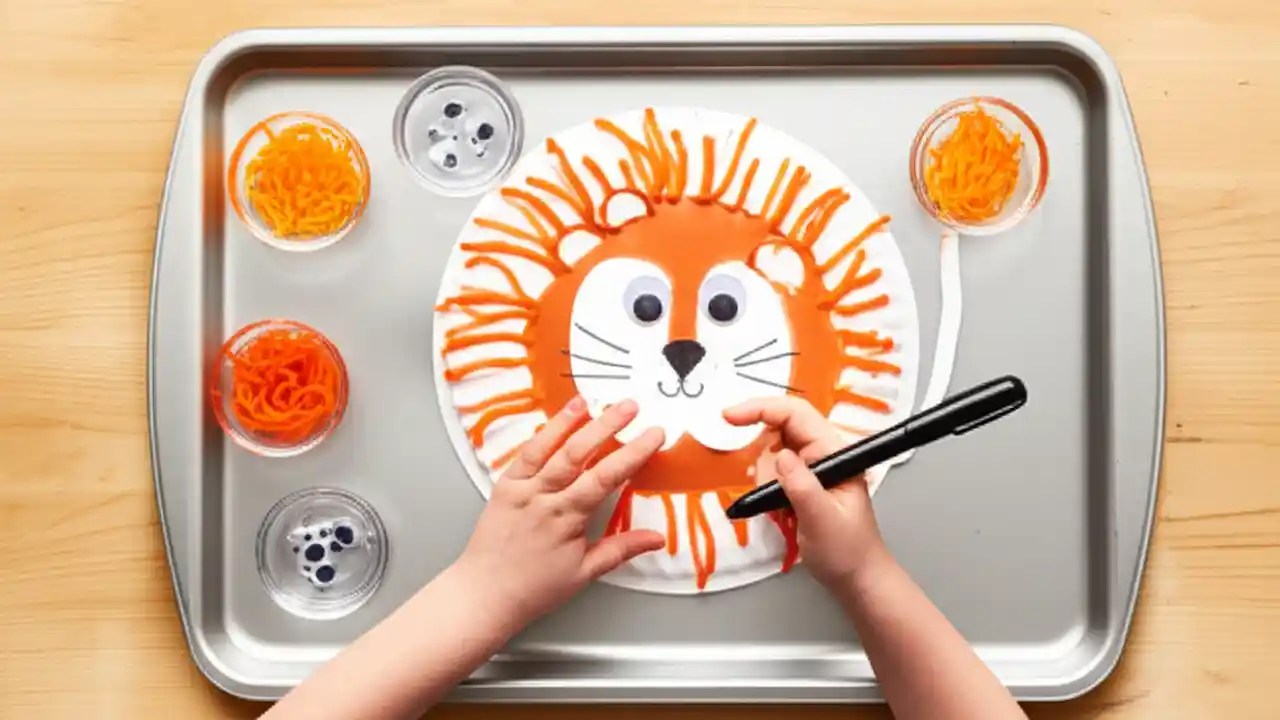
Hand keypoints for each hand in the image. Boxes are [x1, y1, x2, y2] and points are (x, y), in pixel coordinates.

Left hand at [454, 396, 664, 627]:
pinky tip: (556, 420)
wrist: (484, 594)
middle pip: (578, 453)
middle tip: (631, 406)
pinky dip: (541, 435)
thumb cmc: (534, 588)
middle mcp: (542, 498)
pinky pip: (524, 455)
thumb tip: (657, 538)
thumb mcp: (584, 573)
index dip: (632, 453)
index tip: (653, 435)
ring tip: (589, 400)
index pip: (605, 477)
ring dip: (570, 421)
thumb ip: (622, 549)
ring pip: (548, 448)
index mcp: (565, 518)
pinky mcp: (504, 486)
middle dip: (607, 426)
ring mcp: (520, 489)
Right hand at [723, 397, 889, 591]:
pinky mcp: (806, 481)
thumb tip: (781, 456)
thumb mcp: (822, 521)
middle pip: (784, 423)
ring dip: (763, 467)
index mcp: (835, 454)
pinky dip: (766, 481)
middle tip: (746, 463)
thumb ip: (802, 487)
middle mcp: (825, 454)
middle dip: (758, 437)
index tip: (730, 417)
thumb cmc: (848, 553)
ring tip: (776, 504)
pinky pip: (778, 467)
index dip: (762, 408)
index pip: (797, 414)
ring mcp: (816, 467)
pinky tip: (775, 507)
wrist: (859, 579)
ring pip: (778, 445)